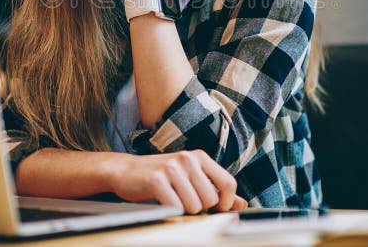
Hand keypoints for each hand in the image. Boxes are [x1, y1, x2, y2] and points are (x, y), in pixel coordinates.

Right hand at [108, 150, 248, 213]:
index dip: (225, 202)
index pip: (228, 183)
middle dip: (199, 208)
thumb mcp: (190, 178)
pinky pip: (176, 207)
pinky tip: (163, 202)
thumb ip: (215, 189)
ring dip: (184, 211)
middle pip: (211, 199)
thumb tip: (242, 203)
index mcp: (200, 157)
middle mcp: (188, 159)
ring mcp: (172, 168)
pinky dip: (171, 211)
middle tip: (183, 200)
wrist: (125, 171)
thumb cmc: (161, 177)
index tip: (214, 208)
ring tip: (172, 200)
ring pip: (195, 206)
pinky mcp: (157, 180)